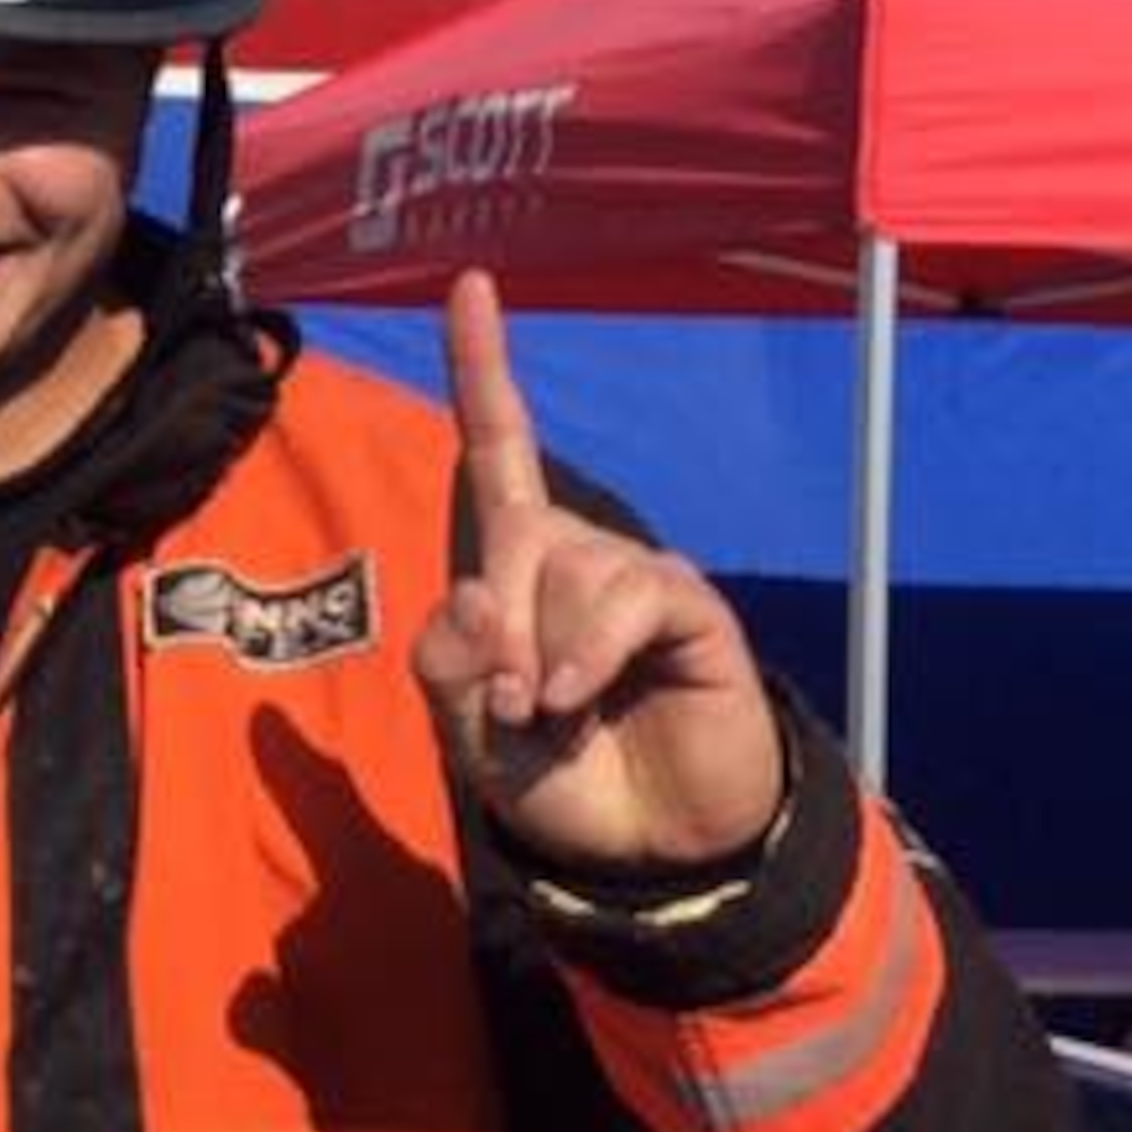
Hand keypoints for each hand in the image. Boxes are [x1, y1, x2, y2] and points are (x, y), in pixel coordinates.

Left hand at [413, 270, 786, 873]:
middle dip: (492, 626)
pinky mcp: (686, 607)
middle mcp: (576, 553)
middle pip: (511, 532)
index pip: (498, 450)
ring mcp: (635, 576)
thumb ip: (445, 664)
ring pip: (563, 572)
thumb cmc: (560, 781)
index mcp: (517, 568)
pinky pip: (620, 600)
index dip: (484, 366)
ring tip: (554, 714)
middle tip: (506, 706)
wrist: (647, 850)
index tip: (470, 281)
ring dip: (539, 656)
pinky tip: (572, 700)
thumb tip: (476, 589)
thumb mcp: (469, 735)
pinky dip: (582, 655)